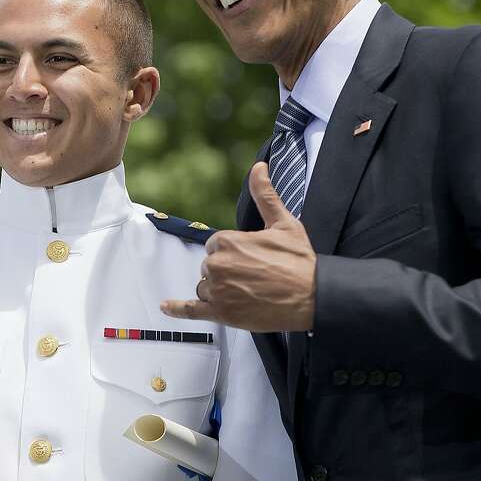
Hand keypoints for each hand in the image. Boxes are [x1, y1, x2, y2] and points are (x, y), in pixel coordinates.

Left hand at [161, 162, 315, 331]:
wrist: (313, 296)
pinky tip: (167, 306)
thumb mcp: (283, 222)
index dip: (233, 253)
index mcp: (228, 241)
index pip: (215, 246)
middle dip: (226, 272)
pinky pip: (191, 310)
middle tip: (253, 277)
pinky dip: (176, 309)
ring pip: (205, 287)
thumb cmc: (300, 261)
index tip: (251, 260)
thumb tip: (259, 168)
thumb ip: (265, 195)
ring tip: (247, 293)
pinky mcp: (220, 312)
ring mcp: (217, 290)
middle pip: (209, 267)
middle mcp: (218, 264)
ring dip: (219, 291)